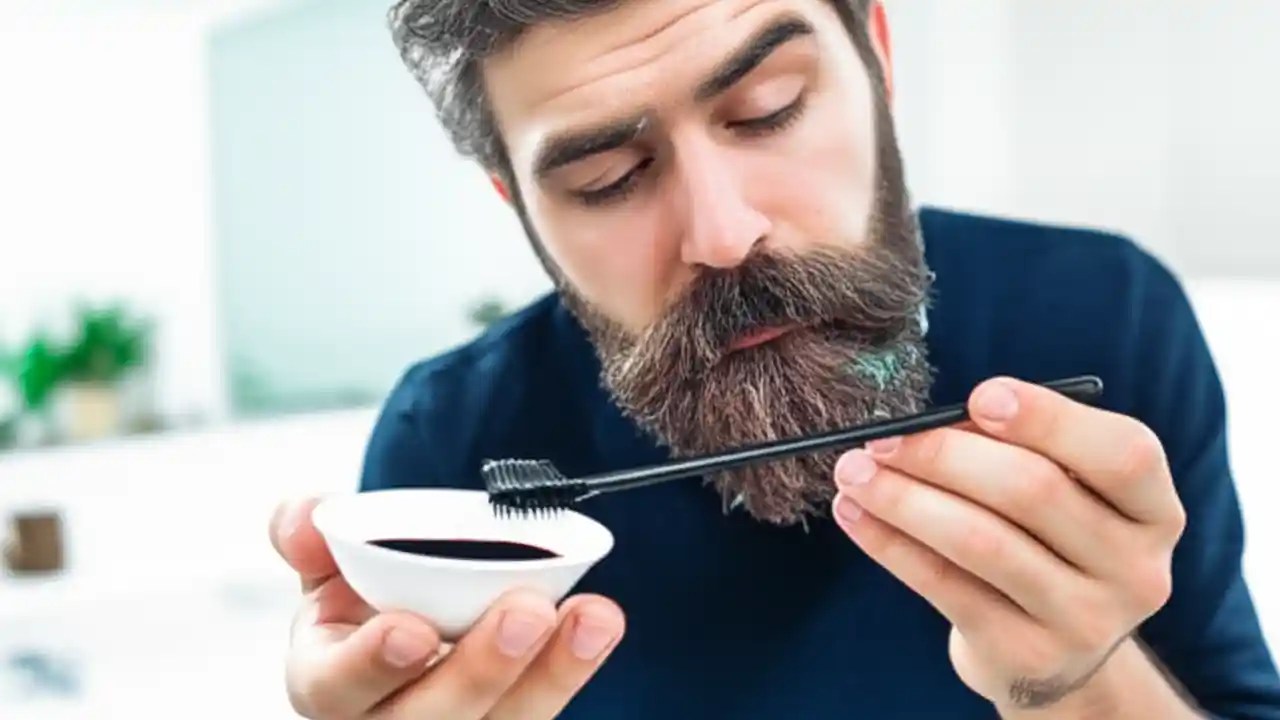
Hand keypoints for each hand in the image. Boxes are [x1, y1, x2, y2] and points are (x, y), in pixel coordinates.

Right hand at [270, 497, 625, 718]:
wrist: (409, 623)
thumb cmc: (367, 603)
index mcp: (327, 682)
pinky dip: (570, 669)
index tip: (414, 630)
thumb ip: (314, 538)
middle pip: (431, 718)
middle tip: (528, 612)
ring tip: (592, 618)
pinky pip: (536, 710)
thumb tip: (305, 516)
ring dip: (551, 674)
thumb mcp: (328, 567)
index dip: (372, 663)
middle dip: (481, 670)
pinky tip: (596, 628)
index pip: (337, 686)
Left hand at [831, 377, 1185, 712]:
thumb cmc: (1046, 541)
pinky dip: (890, 543)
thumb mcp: (1062, 494)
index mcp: (1154, 510)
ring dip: (904, 498)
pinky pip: (944, 585)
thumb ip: (1018, 451)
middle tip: (879, 440)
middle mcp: (1136, 568)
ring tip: (852, 474)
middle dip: (944, 455)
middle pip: (1034, 492)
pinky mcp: (1027, 654)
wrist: (1053, 653)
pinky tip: (855, 515)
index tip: (978, 397)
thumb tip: (924, 426)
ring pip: (982, 541)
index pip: (1123, 453)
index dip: (1050, 419)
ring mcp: (1086, 620)